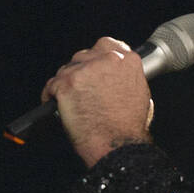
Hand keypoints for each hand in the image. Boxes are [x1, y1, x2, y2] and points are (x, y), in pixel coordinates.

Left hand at [41, 36, 154, 166]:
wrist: (117, 146)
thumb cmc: (130, 128)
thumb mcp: (142, 96)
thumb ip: (128, 79)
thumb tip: (119, 80)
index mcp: (127, 61)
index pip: (108, 46)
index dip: (98, 58)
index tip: (95, 67)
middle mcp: (106, 60)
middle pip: (84, 56)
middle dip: (82, 72)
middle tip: (84, 91)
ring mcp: (83, 70)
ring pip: (67, 69)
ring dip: (68, 83)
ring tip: (73, 102)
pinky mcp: (65, 83)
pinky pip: (51, 85)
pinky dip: (52, 95)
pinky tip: (58, 105)